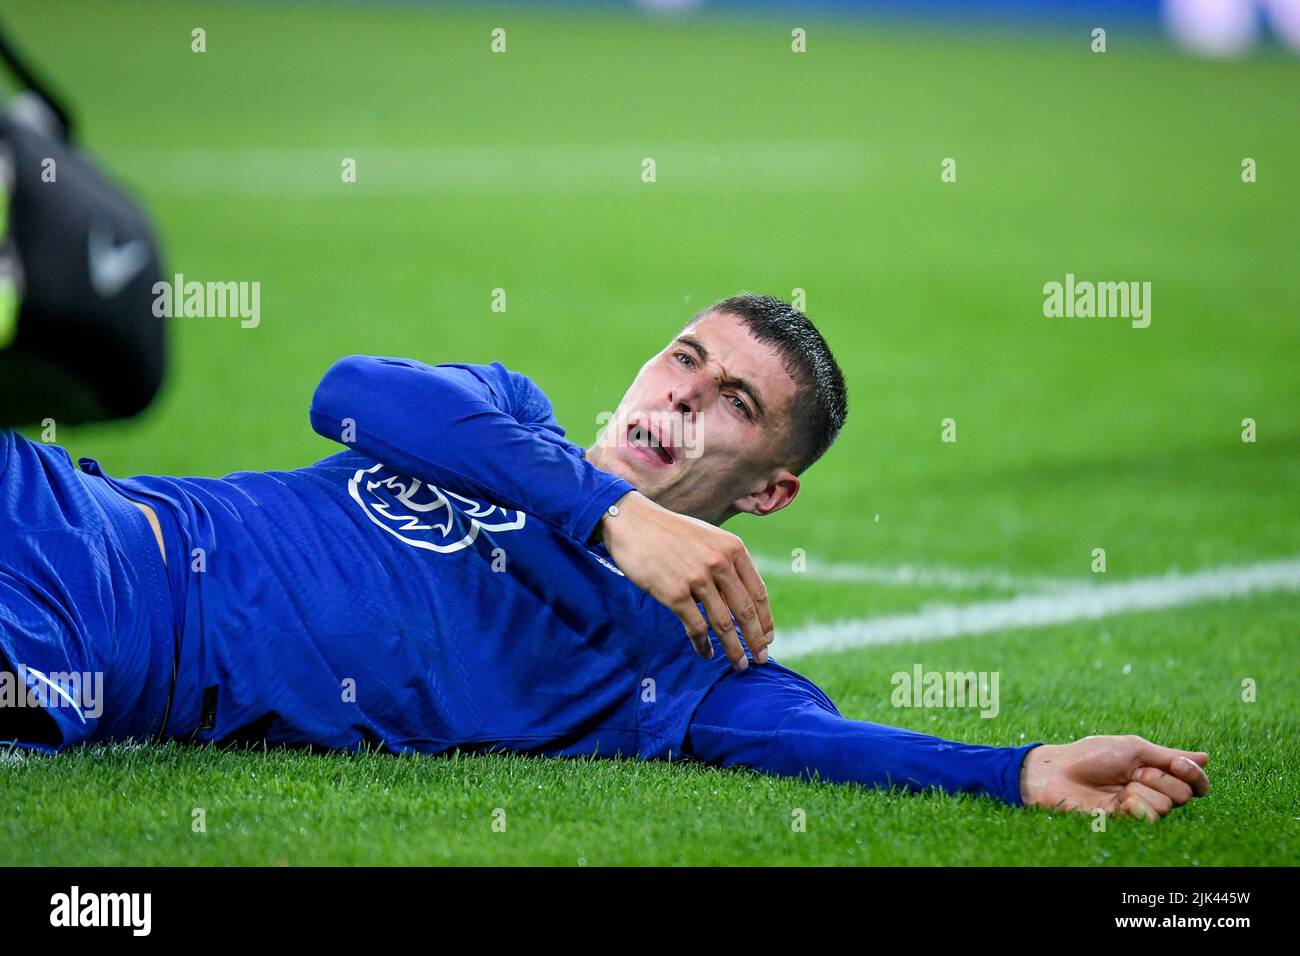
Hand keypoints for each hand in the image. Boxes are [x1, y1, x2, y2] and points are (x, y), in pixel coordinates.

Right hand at [597, 491, 773, 669]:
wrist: (632, 522)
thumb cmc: (669, 531)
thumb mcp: (708, 537)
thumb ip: (726, 561)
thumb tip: (740, 595)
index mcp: (733, 548)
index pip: (757, 591)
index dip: (765, 619)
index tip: (768, 637)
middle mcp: (719, 562)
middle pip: (745, 611)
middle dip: (756, 639)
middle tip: (761, 658)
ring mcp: (697, 578)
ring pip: (724, 623)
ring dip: (733, 649)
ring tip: (739, 664)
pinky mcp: (675, 593)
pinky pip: (696, 627)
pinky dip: (703, 645)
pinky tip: (706, 654)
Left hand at [1020, 735, 1209, 820]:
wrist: (1060, 773)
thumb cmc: (1091, 755)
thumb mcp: (1132, 748)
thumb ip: (1167, 756)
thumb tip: (1206, 758)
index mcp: (1156, 771)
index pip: (1193, 782)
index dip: (1194, 775)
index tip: (1179, 765)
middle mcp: (1153, 792)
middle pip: (1183, 794)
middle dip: (1160, 779)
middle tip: (1133, 773)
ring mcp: (1140, 808)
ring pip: (1167, 806)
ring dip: (1144, 792)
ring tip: (1121, 787)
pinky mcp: (1128, 823)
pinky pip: (1150, 819)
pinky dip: (1137, 807)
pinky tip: (1120, 802)